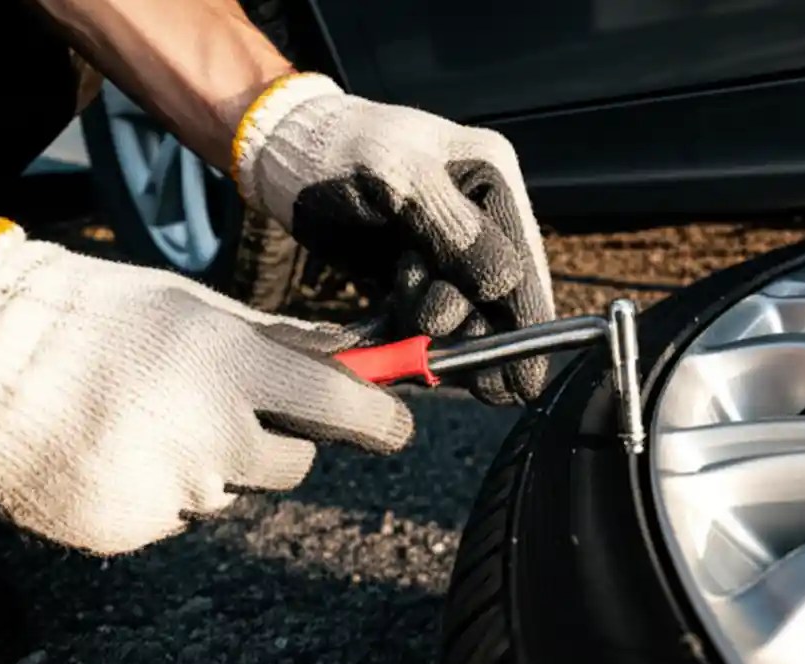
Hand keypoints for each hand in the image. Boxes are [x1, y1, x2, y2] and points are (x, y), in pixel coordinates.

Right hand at [0, 219, 413, 555]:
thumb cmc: (98, 315)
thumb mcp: (198, 307)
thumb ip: (282, 339)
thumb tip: (354, 352)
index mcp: (237, 369)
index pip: (349, 411)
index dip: (382, 421)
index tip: (394, 426)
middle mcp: (214, 436)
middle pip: (295, 467)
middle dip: (276, 444)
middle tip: (223, 410)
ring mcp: (170, 489)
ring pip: (227, 493)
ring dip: (206, 466)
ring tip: (145, 421)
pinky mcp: (130, 528)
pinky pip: (171, 516)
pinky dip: (154, 491)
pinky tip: (114, 450)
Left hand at [232, 73, 556, 404]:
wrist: (279, 152)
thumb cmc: (334, 149)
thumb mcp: (394, 173)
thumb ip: (449, 225)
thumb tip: (502, 282)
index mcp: (490, 176)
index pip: (524, 258)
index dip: (524, 316)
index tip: (522, 372)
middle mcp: (479, 214)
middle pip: (500, 294)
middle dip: (478, 331)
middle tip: (452, 352)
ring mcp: (447, 246)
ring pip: (465, 312)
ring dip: (442, 335)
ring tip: (414, 326)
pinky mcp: (416, 271)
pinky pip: (427, 317)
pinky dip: (414, 335)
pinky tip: (398, 340)